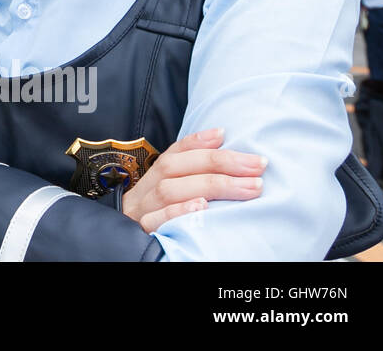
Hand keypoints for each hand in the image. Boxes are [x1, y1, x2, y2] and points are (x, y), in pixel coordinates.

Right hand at [122, 128, 266, 232]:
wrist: (125, 248)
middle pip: (174, 168)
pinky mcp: (142, 232)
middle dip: (219, 163)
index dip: (197, 142)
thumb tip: (223, 146)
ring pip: (169, 191)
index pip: (173, 154)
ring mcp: (142, 211)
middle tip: (257, 167)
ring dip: (211, 185)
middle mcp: (145, 190)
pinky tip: (202, 208)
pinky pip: (156, 220)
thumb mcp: (172, 194)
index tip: (225, 134)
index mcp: (153, 178)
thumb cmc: (161, 219)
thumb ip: (192, 176)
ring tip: (248, 188)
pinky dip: (178, 212)